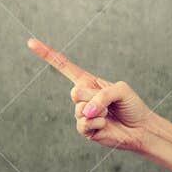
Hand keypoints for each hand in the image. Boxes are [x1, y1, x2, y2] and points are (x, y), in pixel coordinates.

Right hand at [26, 38, 153, 153]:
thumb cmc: (132, 105)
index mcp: (88, 81)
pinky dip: (98, 124)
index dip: (46, 54)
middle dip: (93, 98)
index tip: (30, 42)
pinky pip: (83, 124)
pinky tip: (105, 126)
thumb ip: (102, 96)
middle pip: (74, 92)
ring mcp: (82, 113)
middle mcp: (82, 96)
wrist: (141, 128)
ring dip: (98, 112)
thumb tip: (86, 112)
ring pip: (79, 109)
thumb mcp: (121, 90)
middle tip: (108, 104)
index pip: (63, 66)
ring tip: (108, 115)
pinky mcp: (85, 130)